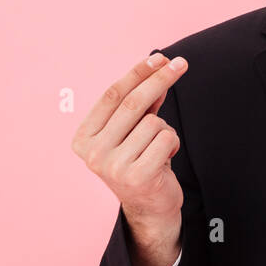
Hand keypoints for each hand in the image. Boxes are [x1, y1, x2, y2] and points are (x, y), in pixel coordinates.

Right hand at [71, 52, 189, 258]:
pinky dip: (173, 144)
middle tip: (182, 63)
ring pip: (154, 123)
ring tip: (159, 150)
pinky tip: (165, 160)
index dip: (137, 73)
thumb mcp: (135, 130)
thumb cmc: (141, 161)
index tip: (159, 57)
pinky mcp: (137, 176)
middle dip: (160, 79)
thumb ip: (142, 103)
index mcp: (83, 138)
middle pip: (132, 103)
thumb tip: (159, 67)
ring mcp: (113, 166)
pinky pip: (166, 139)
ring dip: (166, 130)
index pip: (112, 95)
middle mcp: (93, 153)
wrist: (150, 208)